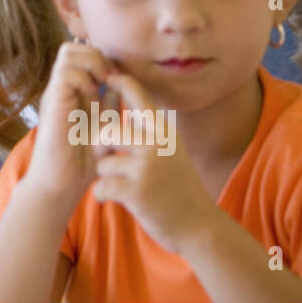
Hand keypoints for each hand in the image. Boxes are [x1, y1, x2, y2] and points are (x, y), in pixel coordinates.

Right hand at [25, 41, 122, 205]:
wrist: (61, 184)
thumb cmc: (82, 161)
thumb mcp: (103, 127)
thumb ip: (108, 105)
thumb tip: (119, 84)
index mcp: (72, 92)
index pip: (81, 54)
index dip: (101, 58)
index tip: (117, 77)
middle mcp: (61, 89)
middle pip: (72, 47)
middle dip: (95, 54)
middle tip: (110, 76)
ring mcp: (55, 94)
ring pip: (68, 52)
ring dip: (91, 63)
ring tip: (103, 84)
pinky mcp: (53, 104)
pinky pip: (67, 74)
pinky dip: (84, 78)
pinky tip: (94, 95)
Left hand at [91, 72, 221, 255]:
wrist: (200, 227)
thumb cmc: (180, 189)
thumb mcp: (171, 152)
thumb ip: (151, 132)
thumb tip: (129, 101)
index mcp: (164, 133)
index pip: (140, 97)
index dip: (122, 83)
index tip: (109, 75)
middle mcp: (156, 145)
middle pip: (107, 132)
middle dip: (100, 149)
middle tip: (110, 164)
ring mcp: (147, 168)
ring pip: (102, 163)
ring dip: (105, 177)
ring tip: (122, 187)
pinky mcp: (137, 192)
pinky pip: (101, 187)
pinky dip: (102, 196)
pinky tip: (115, 201)